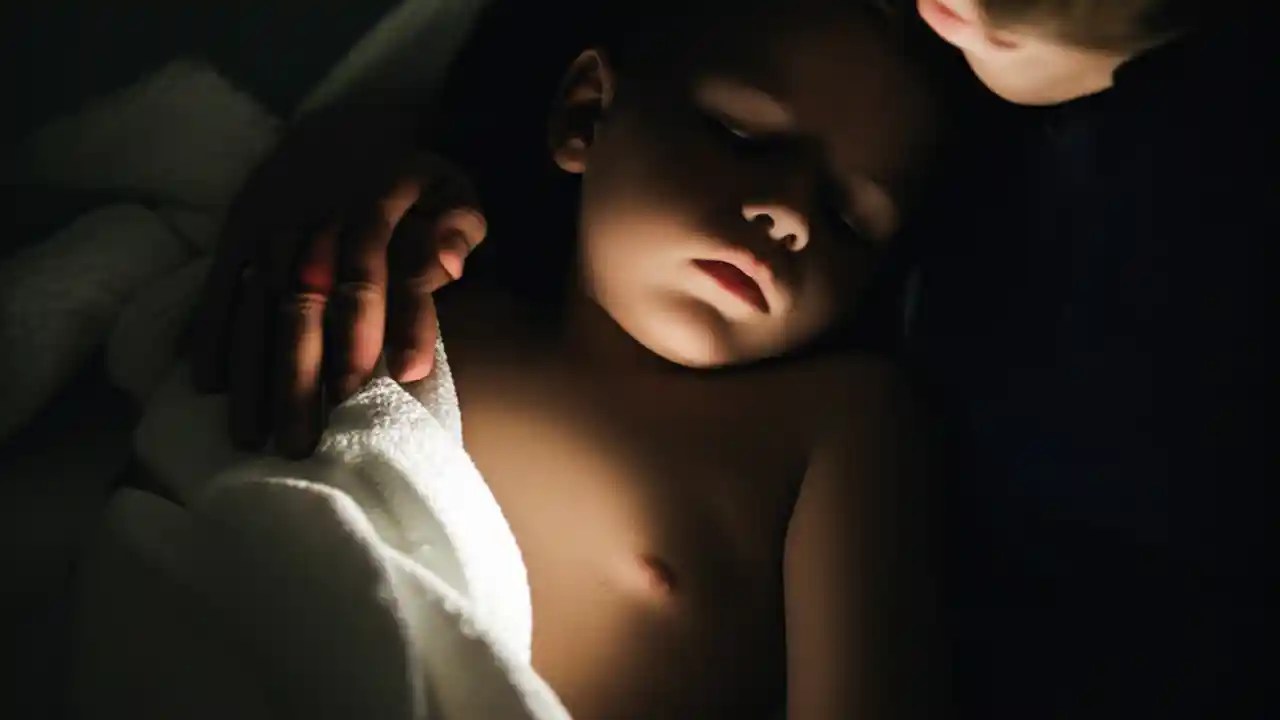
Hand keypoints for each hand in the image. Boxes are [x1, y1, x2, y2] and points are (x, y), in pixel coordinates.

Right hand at [190, 106, 485, 457]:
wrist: (340, 125)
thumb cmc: (407, 181)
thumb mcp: (449, 184)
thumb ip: (460, 221)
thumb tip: (451, 262)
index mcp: (372, 204)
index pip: (376, 270)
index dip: (387, 322)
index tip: (399, 378)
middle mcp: (313, 219)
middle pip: (305, 303)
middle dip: (302, 376)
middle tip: (304, 444)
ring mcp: (268, 228)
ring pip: (257, 307)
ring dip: (252, 374)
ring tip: (252, 439)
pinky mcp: (236, 233)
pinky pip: (218, 288)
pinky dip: (210, 335)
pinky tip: (209, 387)